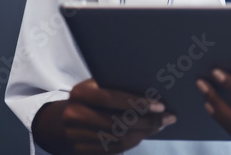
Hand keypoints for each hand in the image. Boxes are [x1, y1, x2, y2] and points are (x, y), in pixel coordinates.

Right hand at [32, 78, 176, 153]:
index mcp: (80, 92)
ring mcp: (75, 135)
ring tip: (160, 124)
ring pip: (117, 139)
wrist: (63, 116)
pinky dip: (133, 142)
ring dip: (144, 133)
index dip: (137, 103)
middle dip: (147, 121)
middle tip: (168, 117)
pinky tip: (146, 133)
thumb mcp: (100, 83)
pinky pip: (112, 150)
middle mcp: (74, 114)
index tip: (160, 105)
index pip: (111, 99)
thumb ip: (120, 85)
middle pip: (117, 123)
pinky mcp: (80, 149)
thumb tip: (156, 90)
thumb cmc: (92, 94)